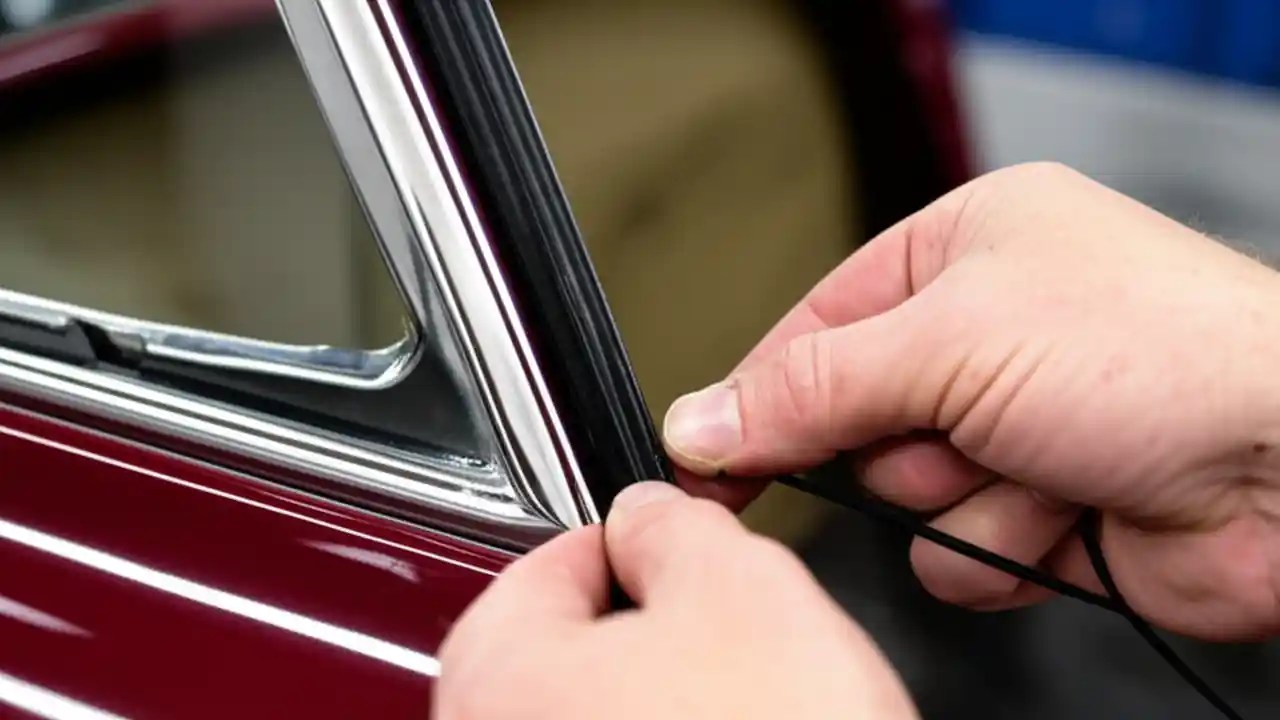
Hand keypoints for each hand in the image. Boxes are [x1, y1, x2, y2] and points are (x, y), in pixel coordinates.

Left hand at [434, 482, 917, 719]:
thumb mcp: (740, 593)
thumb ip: (676, 527)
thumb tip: (650, 512)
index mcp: (497, 670)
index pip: (552, 558)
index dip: (639, 542)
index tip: (686, 549)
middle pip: (575, 653)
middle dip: (663, 638)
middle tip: (741, 646)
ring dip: (679, 709)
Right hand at [662, 162, 1279, 640]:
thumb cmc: (1163, 354)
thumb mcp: (951, 338)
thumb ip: (813, 385)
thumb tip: (703, 416)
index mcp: (965, 249)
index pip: (818, 325)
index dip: (762, 392)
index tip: (707, 451)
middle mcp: (988, 333)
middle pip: (854, 420)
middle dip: (895, 446)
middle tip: (941, 433)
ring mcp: (1016, 426)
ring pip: (902, 499)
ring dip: (959, 499)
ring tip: (1037, 466)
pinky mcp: (1043, 510)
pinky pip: (957, 554)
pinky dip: (1002, 547)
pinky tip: (1069, 513)